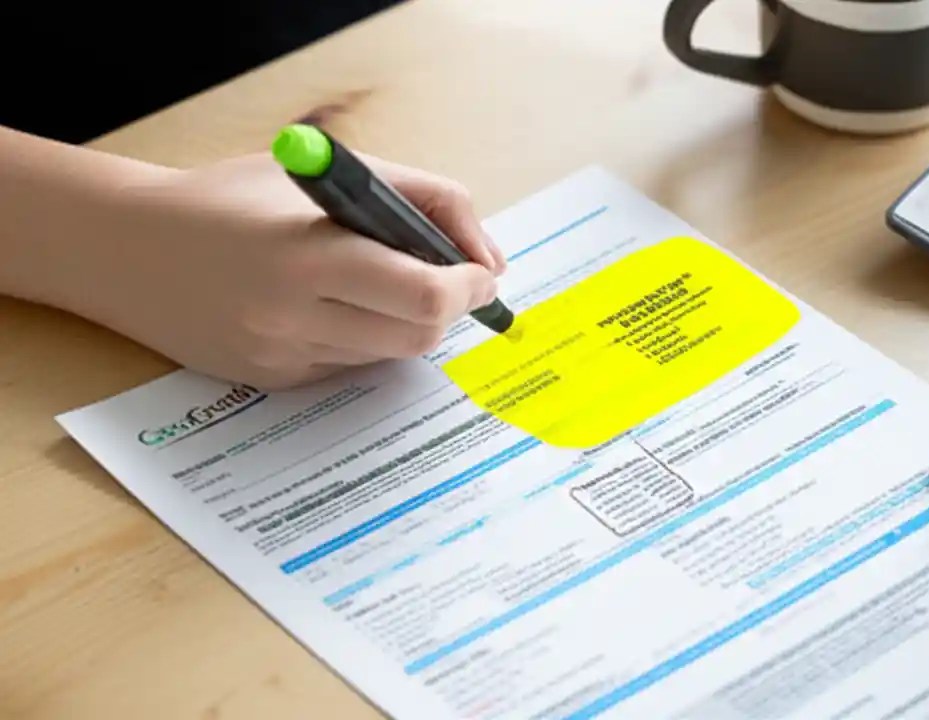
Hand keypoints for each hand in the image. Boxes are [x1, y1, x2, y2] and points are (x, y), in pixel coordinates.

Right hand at [69, 152, 506, 388]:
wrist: (126, 246)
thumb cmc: (233, 196)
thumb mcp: (328, 171)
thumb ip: (421, 197)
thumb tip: (485, 257)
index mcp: (308, 255)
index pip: (425, 295)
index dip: (470, 286)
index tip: (481, 272)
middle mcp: (292, 317)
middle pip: (420, 335)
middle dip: (451, 308)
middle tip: (451, 281)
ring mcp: (281, 357)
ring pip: (390, 353)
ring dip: (408, 322)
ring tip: (381, 281)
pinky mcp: (272, 380)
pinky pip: (350, 366)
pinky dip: (365, 336)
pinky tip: (334, 305)